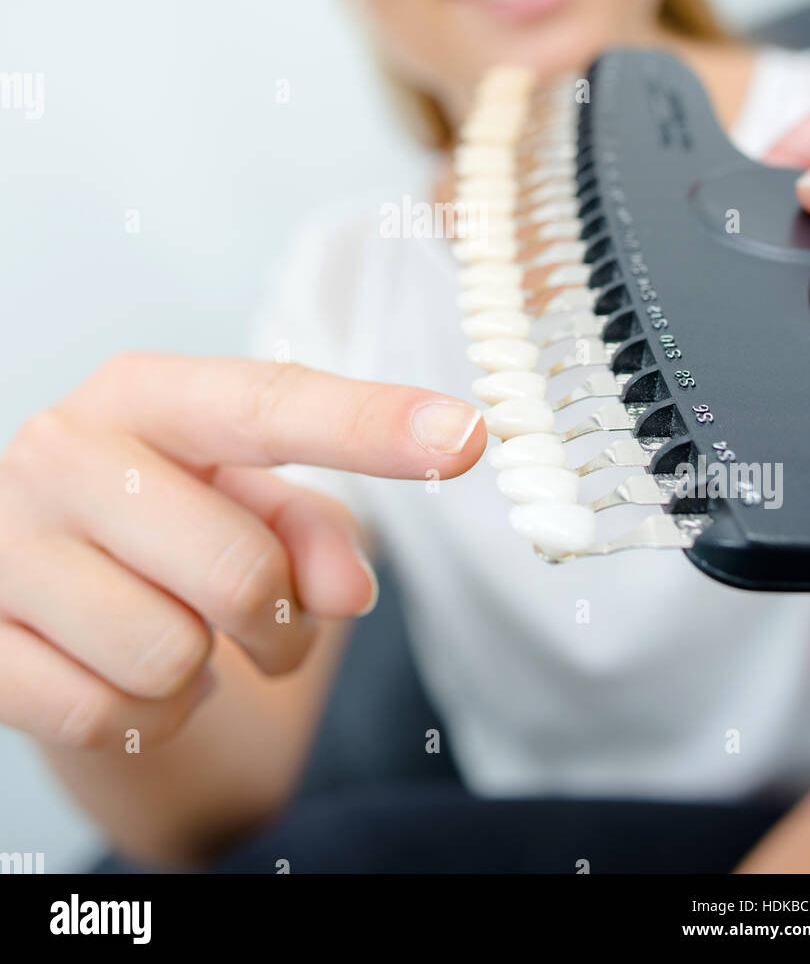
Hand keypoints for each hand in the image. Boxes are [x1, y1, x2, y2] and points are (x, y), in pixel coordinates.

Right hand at [0, 354, 483, 748]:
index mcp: (143, 393)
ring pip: (169, 657)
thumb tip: (347, 592)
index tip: (464, 437)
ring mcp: (4, 546)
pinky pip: (103, 716)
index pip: (270, 405)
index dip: (372, 424)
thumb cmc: (163, 525)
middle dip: (275, 618)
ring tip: (177, 635)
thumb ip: (316, 528)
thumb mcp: (247, 502)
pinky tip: (118, 672)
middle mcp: (61, 451)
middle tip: (255, 612)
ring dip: (203, 673)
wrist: (37, 584)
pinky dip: (143, 716)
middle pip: (239, 572)